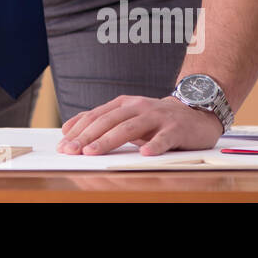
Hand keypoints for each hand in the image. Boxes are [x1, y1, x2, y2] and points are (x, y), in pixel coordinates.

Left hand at [56, 94, 223, 156]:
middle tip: (72, 151)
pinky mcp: (176, 129)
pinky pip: (164, 138)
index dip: (78, 130)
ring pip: (130, 128)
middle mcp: (138, 107)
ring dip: (109, 140)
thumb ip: (101, 120)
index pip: (96, 116)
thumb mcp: (126, 116)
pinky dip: (154, 145)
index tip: (63, 145)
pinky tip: (144, 153)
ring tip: (93, 152)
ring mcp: (157, 117)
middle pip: (108, 121)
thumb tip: (68, 128)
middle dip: (87, 137)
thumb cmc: (155, 119)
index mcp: (123, 104)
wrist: (194, 113)